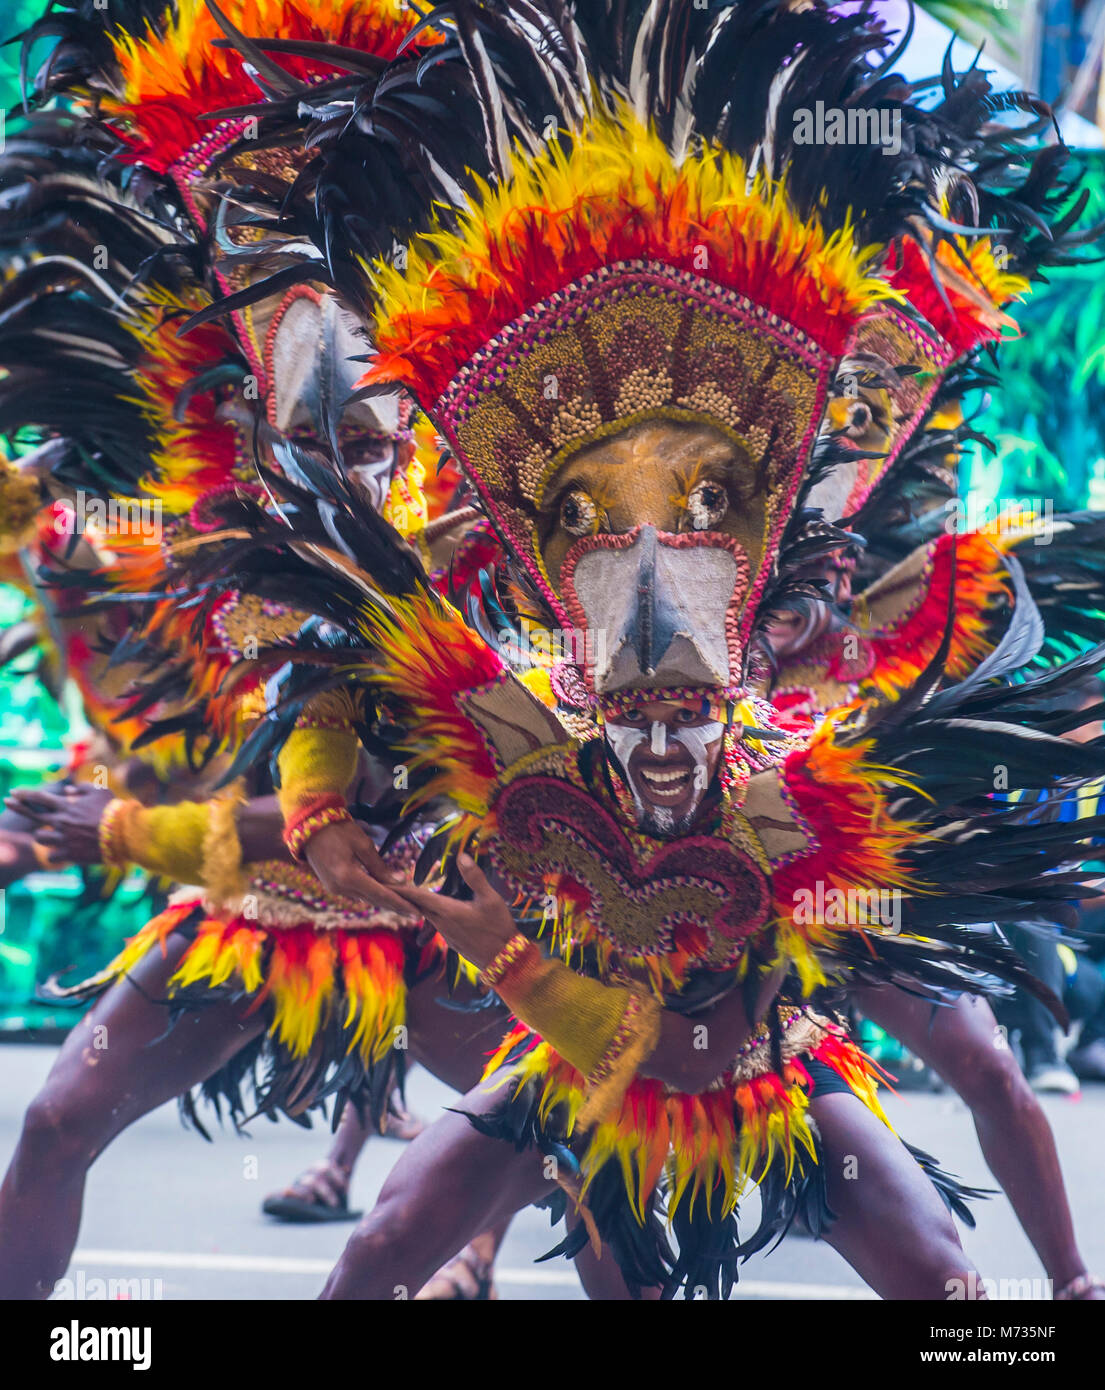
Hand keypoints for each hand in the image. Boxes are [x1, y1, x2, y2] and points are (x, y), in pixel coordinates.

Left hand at [3, 783, 114, 865]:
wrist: (122, 833)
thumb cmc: (112, 809)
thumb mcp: (100, 791)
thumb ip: (82, 788)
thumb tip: (68, 790)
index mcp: (66, 806)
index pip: (39, 797)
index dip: (24, 794)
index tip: (12, 791)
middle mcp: (60, 821)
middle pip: (32, 815)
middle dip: (18, 807)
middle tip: (7, 802)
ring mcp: (62, 838)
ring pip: (40, 837)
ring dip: (45, 836)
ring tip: (55, 836)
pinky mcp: (67, 853)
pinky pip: (52, 856)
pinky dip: (56, 854)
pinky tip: (64, 853)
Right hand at [303, 819, 418, 919]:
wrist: (310, 828)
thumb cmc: (338, 831)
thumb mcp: (363, 845)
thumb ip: (380, 866)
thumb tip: (400, 881)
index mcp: (348, 878)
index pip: (381, 895)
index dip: (400, 904)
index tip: (417, 912)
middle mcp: (341, 889)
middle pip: (374, 900)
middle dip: (396, 907)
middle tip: (416, 913)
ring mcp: (335, 889)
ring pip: (366, 898)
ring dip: (385, 902)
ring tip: (405, 907)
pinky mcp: (333, 886)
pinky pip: (357, 894)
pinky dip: (373, 895)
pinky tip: (385, 897)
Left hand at [392, 854, 517, 969]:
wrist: (504, 960)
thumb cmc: (498, 928)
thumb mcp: (490, 899)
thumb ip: (475, 877)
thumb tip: (461, 856)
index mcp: (447, 911)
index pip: (417, 897)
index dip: (400, 888)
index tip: (383, 882)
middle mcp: (441, 923)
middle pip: (417, 906)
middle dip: (402, 895)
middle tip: (388, 885)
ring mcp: (446, 934)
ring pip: (426, 915)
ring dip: (415, 904)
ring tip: (406, 894)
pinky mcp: (451, 940)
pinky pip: (435, 923)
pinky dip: (428, 913)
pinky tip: (432, 909)